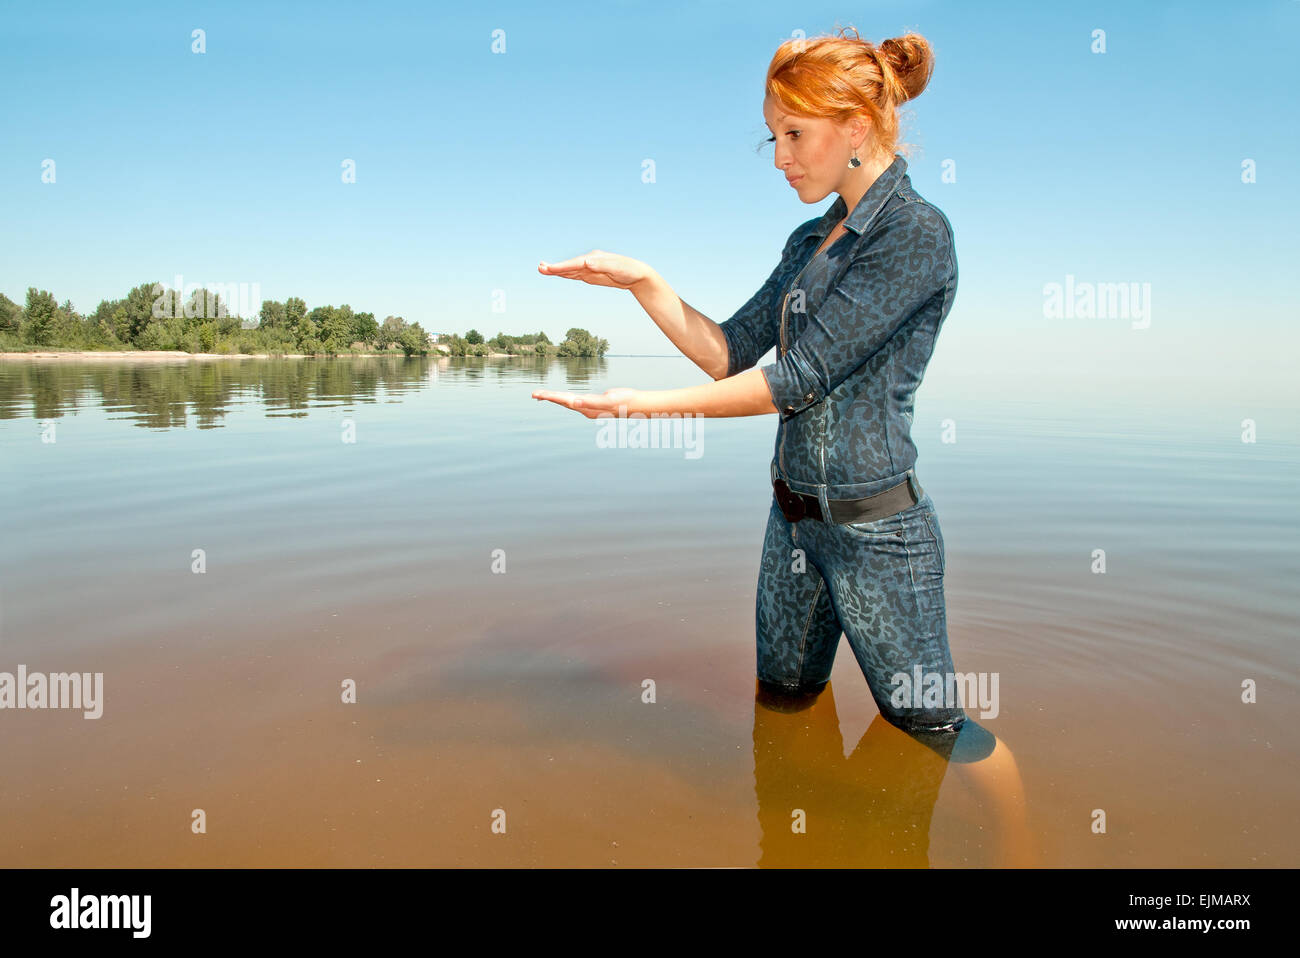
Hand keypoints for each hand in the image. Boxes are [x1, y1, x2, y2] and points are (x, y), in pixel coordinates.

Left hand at [531, 387, 641, 418]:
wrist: (636, 405)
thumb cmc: (623, 402)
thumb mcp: (607, 400)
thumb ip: (591, 402)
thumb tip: (574, 403)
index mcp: (586, 407)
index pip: (564, 401)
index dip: (550, 397)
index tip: (537, 394)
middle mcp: (585, 409)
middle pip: (562, 402)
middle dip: (548, 398)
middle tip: (533, 394)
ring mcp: (589, 407)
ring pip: (567, 402)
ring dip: (554, 398)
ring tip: (541, 396)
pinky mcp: (593, 403)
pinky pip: (575, 400)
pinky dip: (565, 398)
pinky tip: (563, 399)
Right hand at [537, 250, 651, 289]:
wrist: (637, 274)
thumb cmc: (629, 270)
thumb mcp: (617, 268)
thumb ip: (601, 265)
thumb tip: (587, 262)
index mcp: (594, 258)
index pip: (575, 264)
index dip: (561, 267)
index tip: (550, 269)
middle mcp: (589, 261)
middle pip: (569, 266)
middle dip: (555, 268)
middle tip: (539, 267)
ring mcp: (589, 268)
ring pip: (570, 270)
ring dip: (557, 270)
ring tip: (542, 269)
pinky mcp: (591, 275)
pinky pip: (575, 275)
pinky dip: (566, 274)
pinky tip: (558, 274)